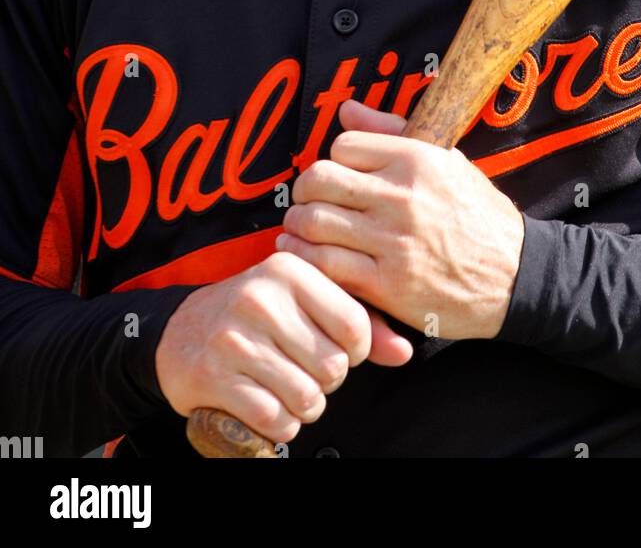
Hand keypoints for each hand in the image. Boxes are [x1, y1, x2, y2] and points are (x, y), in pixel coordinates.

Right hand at [154, 250, 413, 446]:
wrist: (181, 332)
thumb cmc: (259, 315)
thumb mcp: (305, 302)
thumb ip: (359, 323)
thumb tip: (403, 353)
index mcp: (290, 270)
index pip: (355, 326)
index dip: (356, 351)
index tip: (336, 349)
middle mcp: (261, 298)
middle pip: (334, 367)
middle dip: (327, 381)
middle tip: (306, 371)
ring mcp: (234, 338)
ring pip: (307, 398)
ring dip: (304, 406)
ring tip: (288, 389)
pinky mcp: (214, 376)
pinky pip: (274, 419)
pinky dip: (279, 424)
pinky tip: (268, 406)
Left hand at [276, 99, 525, 340]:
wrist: (517, 276)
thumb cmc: (480, 216)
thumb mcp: (449, 162)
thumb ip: (391, 133)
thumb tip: (346, 110)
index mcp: (417, 160)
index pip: (343, 146)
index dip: (334, 160)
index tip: (337, 178)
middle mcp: (402, 196)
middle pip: (318, 180)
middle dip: (305, 191)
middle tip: (308, 202)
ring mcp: (393, 241)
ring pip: (314, 223)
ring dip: (299, 227)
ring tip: (304, 231)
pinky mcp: (388, 285)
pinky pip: (327, 266)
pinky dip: (309, 262)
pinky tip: (311, 260)